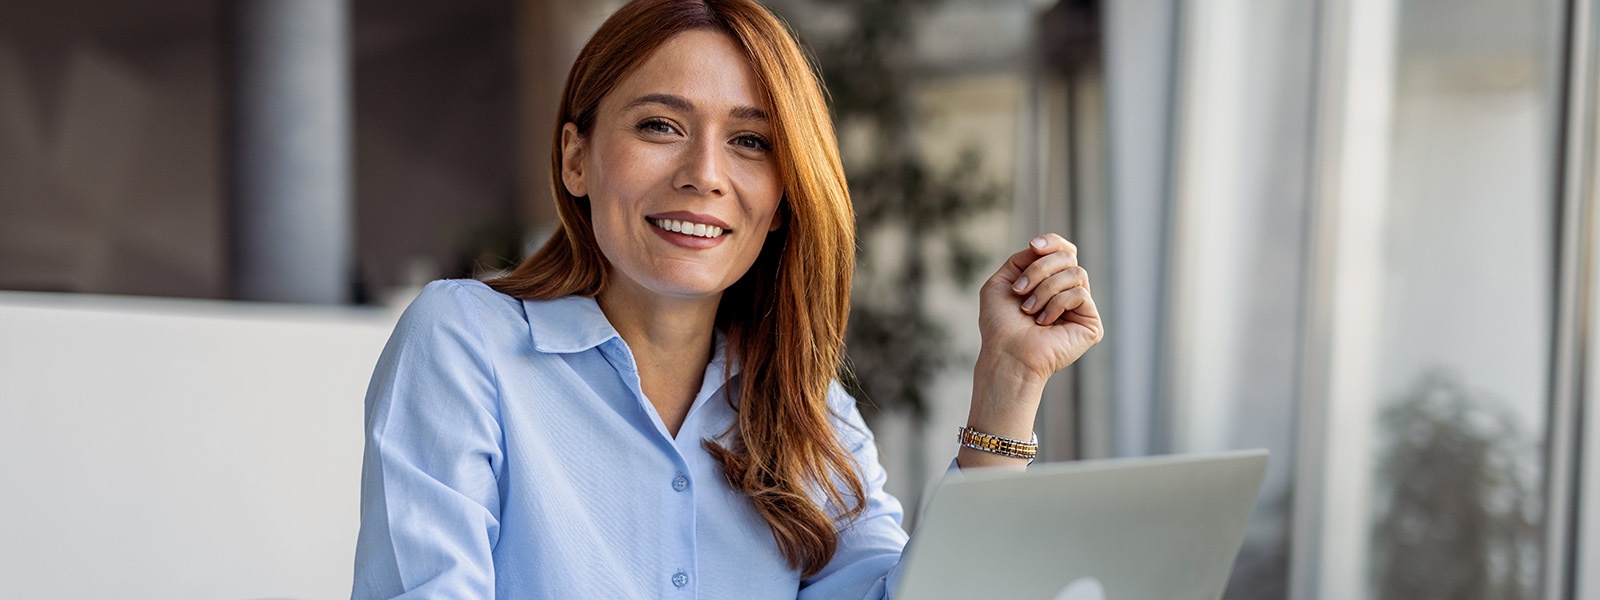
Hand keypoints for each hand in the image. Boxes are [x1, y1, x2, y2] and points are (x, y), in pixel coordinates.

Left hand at [976, 233, 1103, 383]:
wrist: (1006, 353)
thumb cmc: (1000, 324)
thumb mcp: (1002, 282)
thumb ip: (1022, 259)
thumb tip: (1043, 247)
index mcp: (1050, 282)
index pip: (1064, 250)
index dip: (1052, 242)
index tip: (1034, 246)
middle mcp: (1068, 292)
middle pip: (1068, 256)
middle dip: (1039, 269)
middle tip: (1019, 290)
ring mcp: (1081, 308)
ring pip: (1076, 272)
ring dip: (1045, 288)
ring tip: (1029, 310)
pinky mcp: (1091, 324)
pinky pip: (1079, 294)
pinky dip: (1056, 304)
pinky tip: (1043, 321)